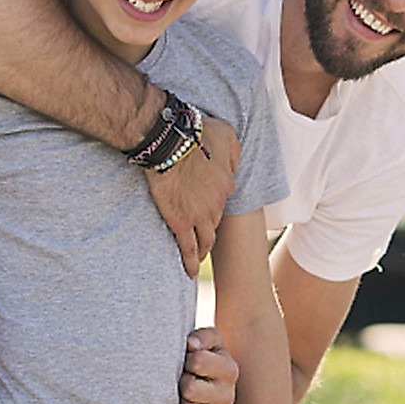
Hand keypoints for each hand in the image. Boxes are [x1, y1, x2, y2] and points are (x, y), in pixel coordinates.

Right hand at [145, 115, 238, 277]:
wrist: (170, 141)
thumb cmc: (196, 131)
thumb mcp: (227, 133)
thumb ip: (234, 150)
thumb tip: (234, 166)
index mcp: (227, 182)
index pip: (222, 199)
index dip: (213, 205)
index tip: (206, 209)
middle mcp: (218, 202)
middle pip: (215, 221)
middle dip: (209, 229)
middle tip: (203, 237)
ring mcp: (200, 214)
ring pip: (207, 238)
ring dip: (204, 250)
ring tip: (199, 258)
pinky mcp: (181, 222)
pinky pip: (189, 248)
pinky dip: (191, 262)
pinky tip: (191, 272)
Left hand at [177, 327, 238, 403]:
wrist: (215, 389)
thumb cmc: (206, 360)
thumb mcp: (209, 343)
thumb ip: (202, 337)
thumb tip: (191, 345)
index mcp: (229, 369)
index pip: (197, 362)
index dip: (187, 360)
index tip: (190, 361)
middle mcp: (228, 395)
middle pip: (190, 388)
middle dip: (181, 382)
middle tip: (186, 380)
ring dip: (180, 402)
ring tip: (186, 396)